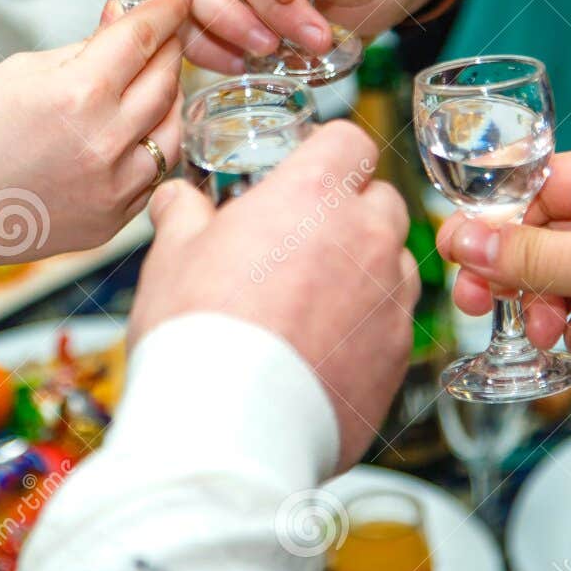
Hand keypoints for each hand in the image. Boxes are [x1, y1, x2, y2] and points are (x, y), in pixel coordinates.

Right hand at [0, 0, 189, 274]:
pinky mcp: (114, 218)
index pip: (143, 37)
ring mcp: (114, 186)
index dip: (167, 8)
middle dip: (169, 48)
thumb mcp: (20, 71)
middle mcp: (106, 141)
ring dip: (168, 100)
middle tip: (164, 32)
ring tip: (149, 83)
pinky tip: (133, 131)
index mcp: (78, 93)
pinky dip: (152, 146)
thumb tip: (122, 20)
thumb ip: (82, 47)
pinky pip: (154, 173)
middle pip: (166, 79)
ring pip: (172, 130)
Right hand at [129, 122, 417, 464]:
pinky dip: (368, 329)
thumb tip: (177, 199)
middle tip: (302, 243)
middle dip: (350, 214)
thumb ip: (183, 214)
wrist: (227, 428)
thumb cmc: (197, 332)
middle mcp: (365, 238)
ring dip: (366, 271)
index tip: (308, 173)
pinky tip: (321, 352)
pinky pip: (394, 325)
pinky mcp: (399, 357)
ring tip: (312, 304)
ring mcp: (390, 299)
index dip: (327, 155)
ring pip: (395, 263)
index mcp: (312, 195)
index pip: (349, 141)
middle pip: (381, 202)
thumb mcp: (172, 256)